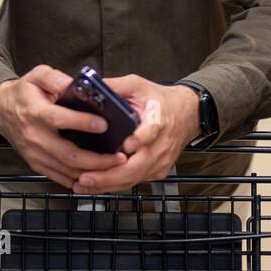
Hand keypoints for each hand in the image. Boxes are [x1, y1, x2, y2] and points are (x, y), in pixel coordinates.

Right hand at [0, 65, 126, 188]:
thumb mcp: (37, 76)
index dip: (82, 122)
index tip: (104, 124)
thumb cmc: (23, 93)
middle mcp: (36, 136)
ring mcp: (35, 153)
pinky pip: (59, 177)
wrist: (0, 111)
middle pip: (68, 154)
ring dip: (92, 172)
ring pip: (66, 169)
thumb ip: (54, 78)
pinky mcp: (36, 164)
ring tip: (114, 168)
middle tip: (119, 157)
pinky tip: (96, 179)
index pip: (60, 119)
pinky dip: (78, 181)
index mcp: (36, 112)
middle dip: (97, 159)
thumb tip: (72, 84)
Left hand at [71, 76, 201, 194]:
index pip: (151, 132)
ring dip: (108, 184)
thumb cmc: (161, 101)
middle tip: (86, 177)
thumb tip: (89, 87)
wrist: (186, 114)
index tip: (127, 145)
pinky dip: (115, 185)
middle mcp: (161, 145)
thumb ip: (116, 87)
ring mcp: (160, 161)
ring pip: (134, 178)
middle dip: (110, 175)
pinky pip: (135, 181)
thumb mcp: (138, 85)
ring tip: (84, 184)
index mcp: (158, 119)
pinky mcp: (157, 171)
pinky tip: (96, 186)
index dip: (139, 139)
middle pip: (138, 166)